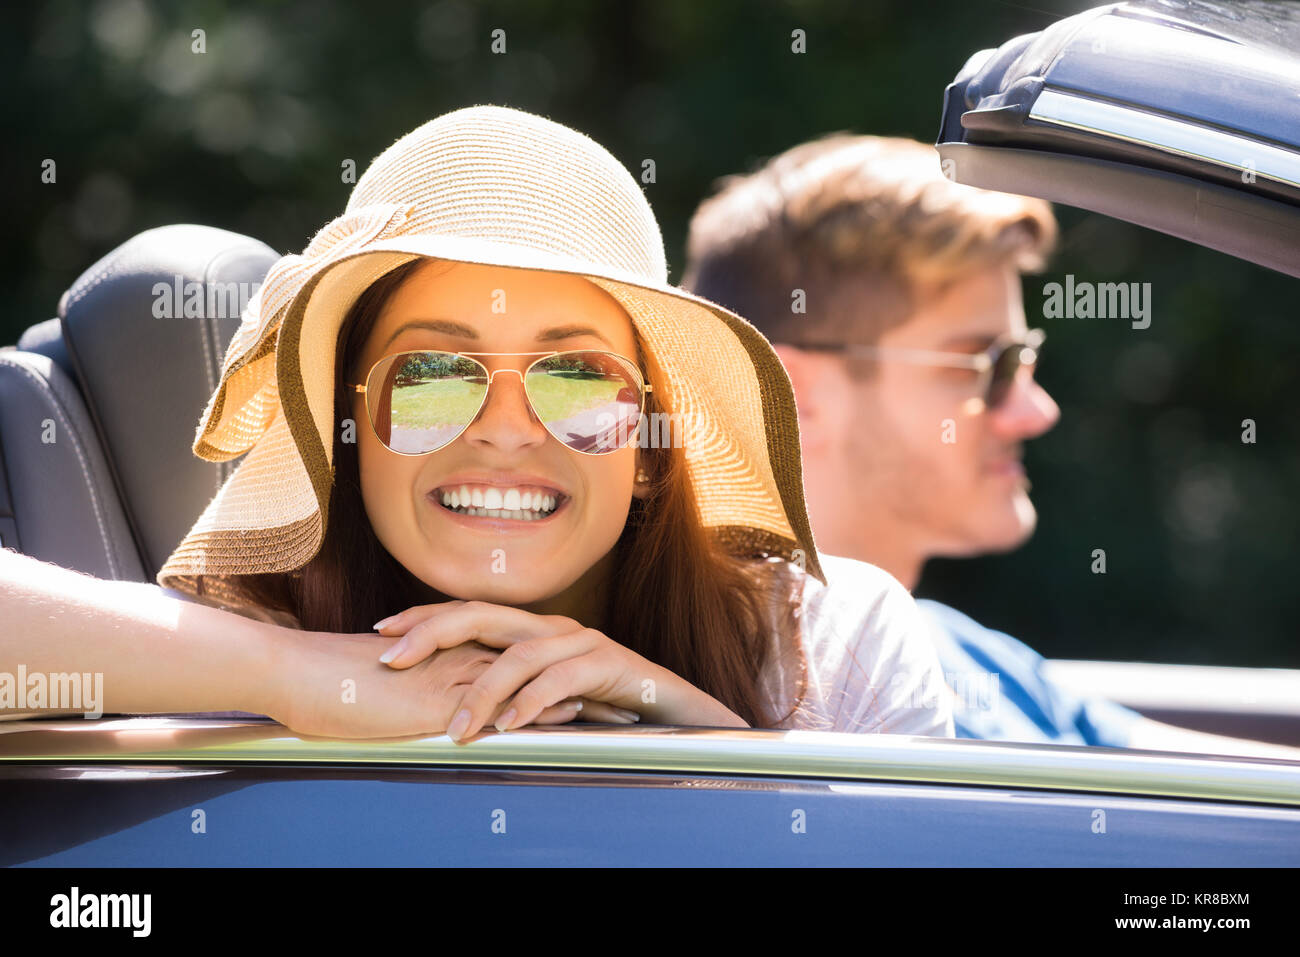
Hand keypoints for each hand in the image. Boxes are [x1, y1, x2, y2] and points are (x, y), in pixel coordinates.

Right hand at [264, 625, 591, 738]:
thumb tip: (413, 711)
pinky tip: (566, 717)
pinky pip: (496, 702)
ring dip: (568, 694)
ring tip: (613, 709)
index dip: (548, 673)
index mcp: (443, 653)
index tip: (583, 686)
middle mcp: (454, 658)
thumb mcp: (375, 689)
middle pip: (532, 665)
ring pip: (524, 681)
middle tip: (619, 696)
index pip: (510, 658)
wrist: (291, 672)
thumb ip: (405, 694)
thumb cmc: (321, 684)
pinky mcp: (438, 699)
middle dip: (576, 681)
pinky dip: (535, 708)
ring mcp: (449, 676)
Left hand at [374, 600, 748, 740]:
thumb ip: (506, 696)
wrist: (673, 712)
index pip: (469, 612)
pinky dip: (531, 702)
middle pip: (483, 616)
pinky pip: (560, 679)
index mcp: (532, 630)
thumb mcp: (545, 700)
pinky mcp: (606, 663)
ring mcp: (580, 641)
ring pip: (518, 654)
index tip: (381, 634)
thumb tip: (448, 716)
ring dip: (482, 693)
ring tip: (457, 730)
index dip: (424, 618)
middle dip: (431, 634)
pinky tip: (510, 726)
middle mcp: (551, 627)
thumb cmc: (602, 708)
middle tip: (390, 660)